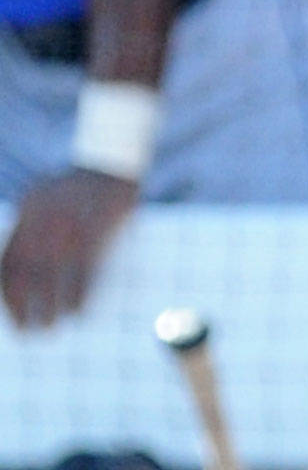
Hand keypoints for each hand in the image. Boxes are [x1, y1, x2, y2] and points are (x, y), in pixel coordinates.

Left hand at [1, 168, 139, 329]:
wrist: (113, 159)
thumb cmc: (80, 183)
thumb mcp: (44, 197)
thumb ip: (31, 225)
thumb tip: (27, 267)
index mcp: (27, 212)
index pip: (8, 262)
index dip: (7, 294)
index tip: (13, 315)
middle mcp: (42, 219)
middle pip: (26, 274)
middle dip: (22, 308)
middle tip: (26, 332)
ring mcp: (69, 224)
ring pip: (52, 277)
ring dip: (49, 308)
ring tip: (50, 328)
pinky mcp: (95, 229)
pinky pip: (83, 270)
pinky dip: (79, 294)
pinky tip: (79, 311)